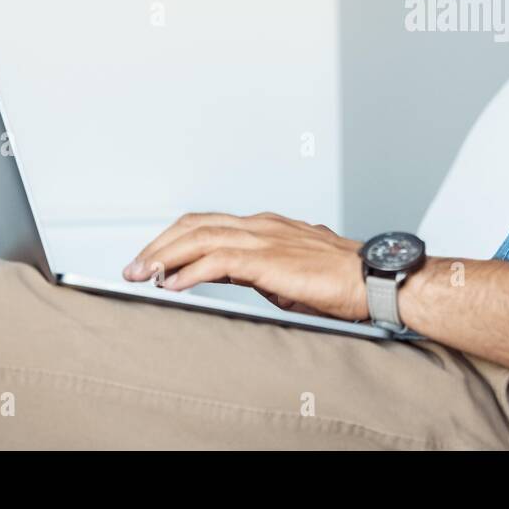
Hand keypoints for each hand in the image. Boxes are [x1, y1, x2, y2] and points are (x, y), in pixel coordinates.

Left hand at [123, 212, 368, 320]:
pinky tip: (172, 284)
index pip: (208, 224)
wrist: (374, 279)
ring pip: (200, 238)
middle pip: (195, 225)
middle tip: (134, 267)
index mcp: (266, 227)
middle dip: (159, 246)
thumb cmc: (340, 280)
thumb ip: (255, 269)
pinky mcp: (269, 260)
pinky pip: (218, 261)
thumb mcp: (288, 273)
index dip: (174, 239)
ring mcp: (265, 239)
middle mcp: (261, 226)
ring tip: (142, 275)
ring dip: (164, 257)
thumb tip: (227, 276)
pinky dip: (189, 272)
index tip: (152, 260)